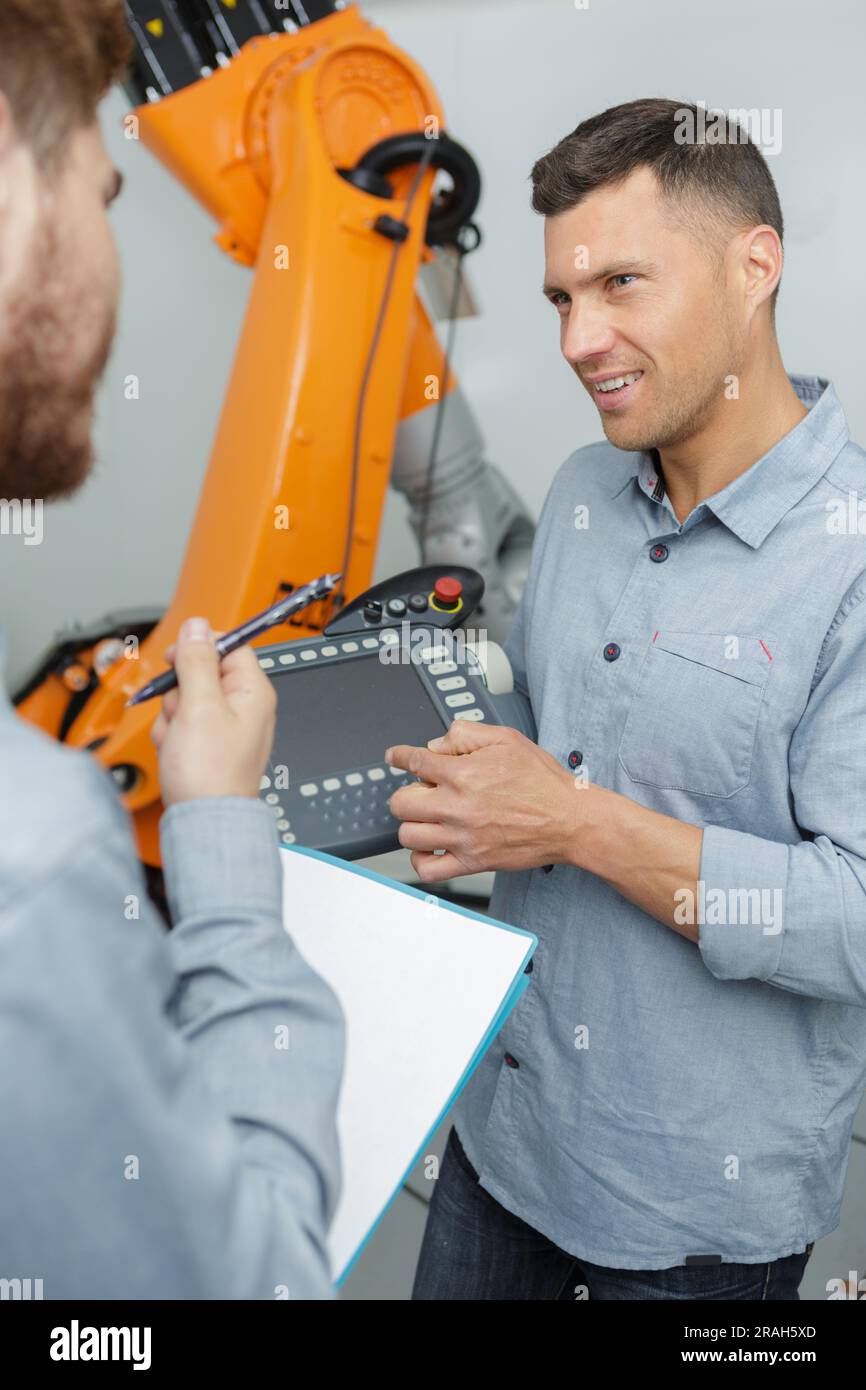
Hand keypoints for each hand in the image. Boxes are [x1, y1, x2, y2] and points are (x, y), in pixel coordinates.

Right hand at [151, 618, 276, 806]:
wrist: (203, 821)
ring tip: (181, 740)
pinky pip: (181, 723)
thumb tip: (197, 626)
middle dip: (180, 692)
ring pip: (185, 698)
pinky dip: (172, 735)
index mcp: (253, 691)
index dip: (200, 647)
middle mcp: (244, 706)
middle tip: (183, 714)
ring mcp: (225, 726)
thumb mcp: (199, 707)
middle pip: (200, 672)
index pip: (229, 646)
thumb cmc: (211, 774)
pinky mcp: (207, 743)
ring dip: (173, 717)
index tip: (178, 656)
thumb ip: (197, 662)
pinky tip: (178, 751)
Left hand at [385, 720, 583, 882]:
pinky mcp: (472, 861)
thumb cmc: (543, 781)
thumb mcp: (507, 739)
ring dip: (412, 824)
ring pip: (408, 835)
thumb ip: (467, 734)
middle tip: (420, 792)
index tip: (395, 756)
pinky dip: (420, 860)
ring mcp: (463, 837)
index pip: (414, 762)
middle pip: (401, 802)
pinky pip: (428, 869)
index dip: (399, 756)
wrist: (569, 819)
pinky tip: (430, 847)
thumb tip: (437, 744)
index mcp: (463, 774)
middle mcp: (458, 806)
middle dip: (406, 793)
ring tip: (427, 819)